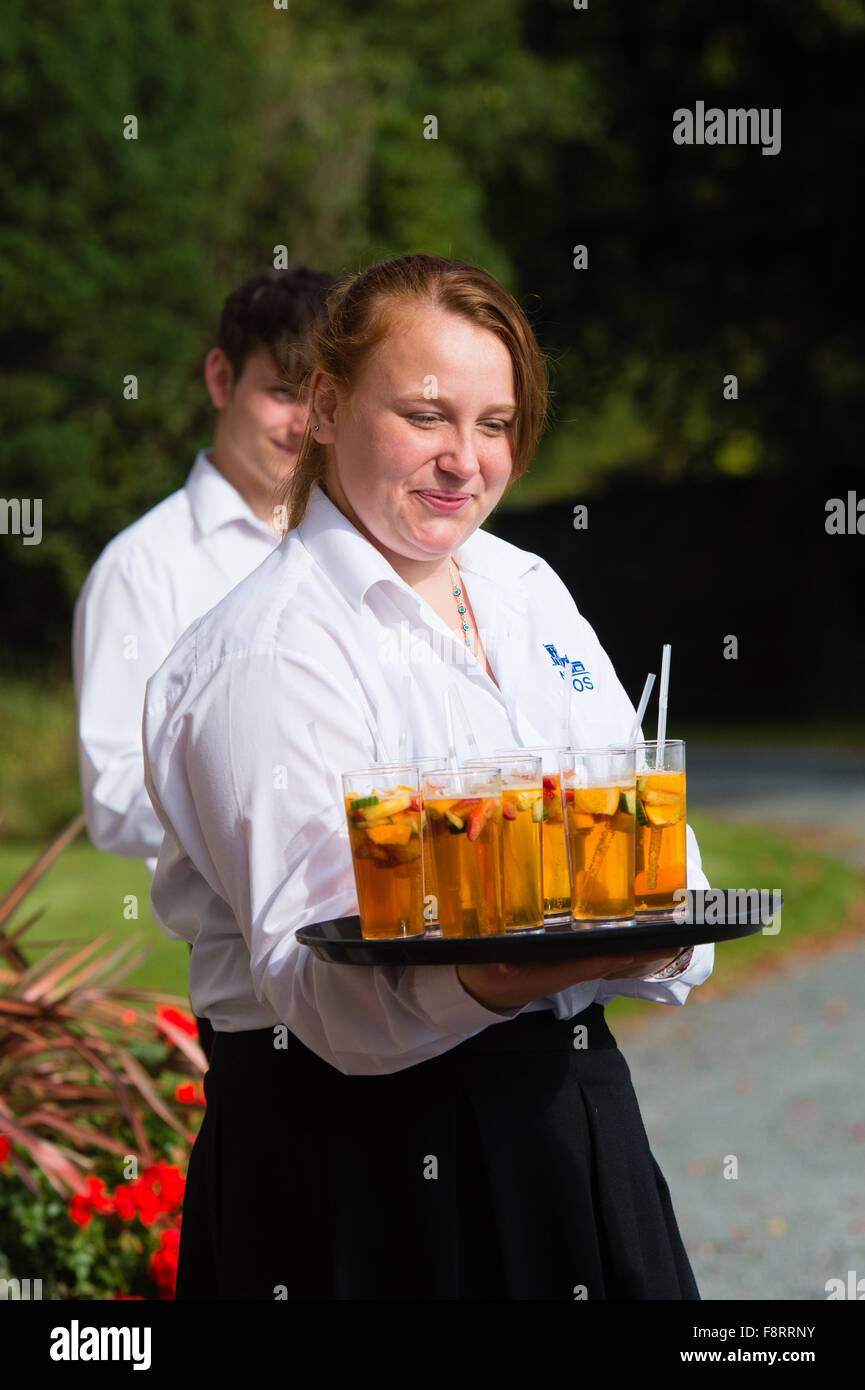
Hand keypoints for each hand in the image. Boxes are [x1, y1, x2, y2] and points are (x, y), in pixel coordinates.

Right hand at [456, 948, 686, 1012]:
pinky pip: (610, 956)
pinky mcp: (575, 962)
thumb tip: (499, 961)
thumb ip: (496, 964)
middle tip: (682, 937)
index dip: (628, 955)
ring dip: (646, 951)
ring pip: (619, 960)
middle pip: (620, 961)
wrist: (485, 988)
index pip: (600, 962)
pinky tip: (647, 939)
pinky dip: (631, 948)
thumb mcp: (489, 967)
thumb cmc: (487, 972)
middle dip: (650, 952)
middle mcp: (574, 970)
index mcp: (558, 971)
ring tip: (675, 935)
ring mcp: (576, 966)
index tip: (656, 944)